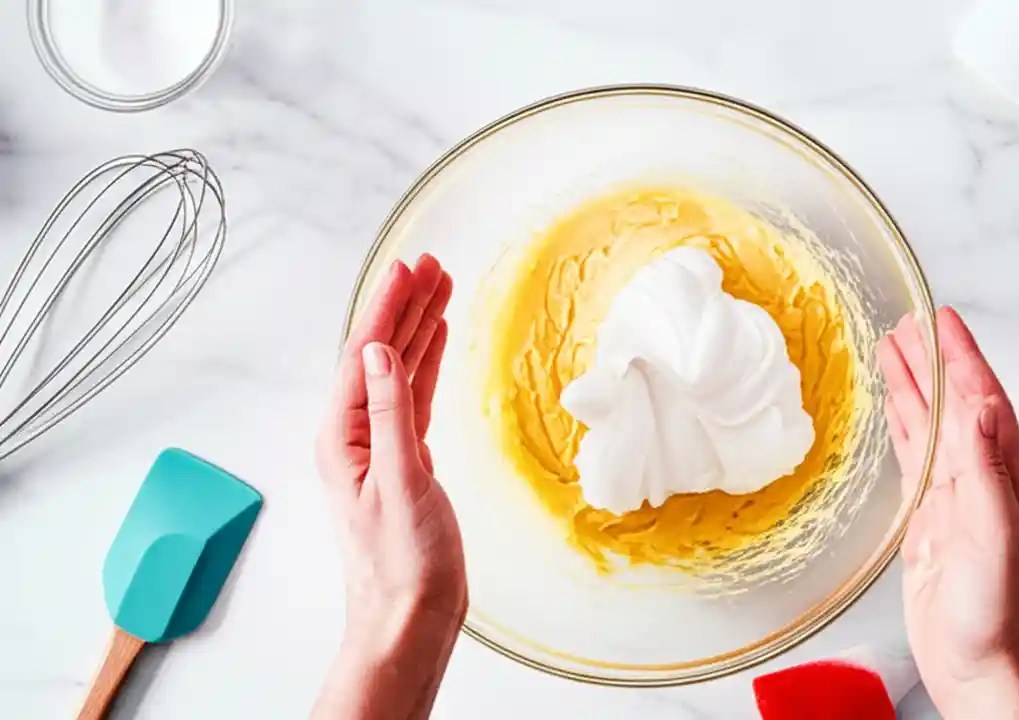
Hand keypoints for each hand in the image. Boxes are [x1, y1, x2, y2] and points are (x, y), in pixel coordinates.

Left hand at [313, 255, 464, 719]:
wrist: (411, 617)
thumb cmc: (402, 565)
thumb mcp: (400, 483)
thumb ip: (389, 415)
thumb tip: (377, 352)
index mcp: (342, 437)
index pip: (364, 355)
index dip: (387, 308)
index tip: (409, 268)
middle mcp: (355, 435)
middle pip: (380, 353)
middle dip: (404, 306)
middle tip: (430, 264)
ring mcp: (380, 446)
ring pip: (400, 370)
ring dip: (418, 328)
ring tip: (439, 287)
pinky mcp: (406, 459)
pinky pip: (415, 397)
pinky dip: (428, 364)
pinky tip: (438, 342)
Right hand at [877, 307, 1018, 719]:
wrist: (979, 668)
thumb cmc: (998, 616)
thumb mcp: (997, 540)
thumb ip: (988, 472)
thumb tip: (980, 408)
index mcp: (1005, 478)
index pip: (982, 401)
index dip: (962, 358)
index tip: (943, 320)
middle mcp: (980, 480)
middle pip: (952, 405)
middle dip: (932, 361)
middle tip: (909, 322)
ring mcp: (953, 499)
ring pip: (928, 427)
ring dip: (911, 388)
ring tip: (890, 349)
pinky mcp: (928, 521)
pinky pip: (912, 460)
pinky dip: (900, 428)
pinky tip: (890, 411)